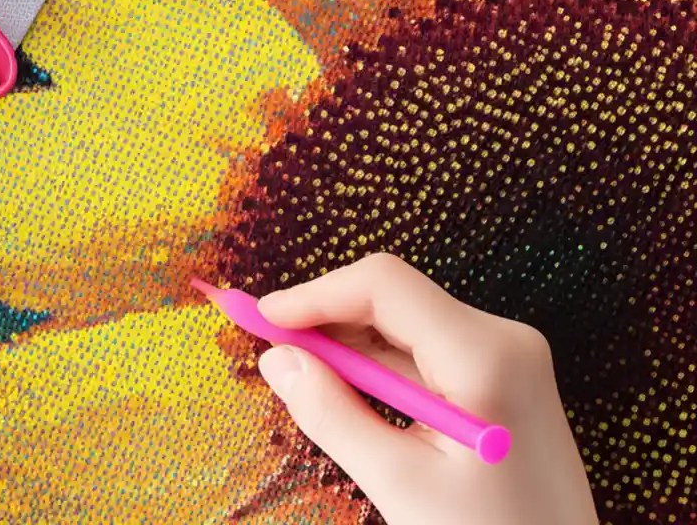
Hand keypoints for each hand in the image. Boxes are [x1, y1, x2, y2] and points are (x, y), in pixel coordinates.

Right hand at [257, 254, 596, 524]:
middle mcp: (502, 339)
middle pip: (393, 297)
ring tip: (305, 378)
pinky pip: (423, 349)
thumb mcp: (399, 482)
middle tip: (273, 352)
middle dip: (328, 318)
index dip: (315, 294)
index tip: (261, 318)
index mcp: (485, 356)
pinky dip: (378, 363)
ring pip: (403, 321)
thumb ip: (331, 414)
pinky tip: (348, 393)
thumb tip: (277, 360)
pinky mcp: (500, 375)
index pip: (384, 286)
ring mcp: (506, 355)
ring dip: (349, 343)